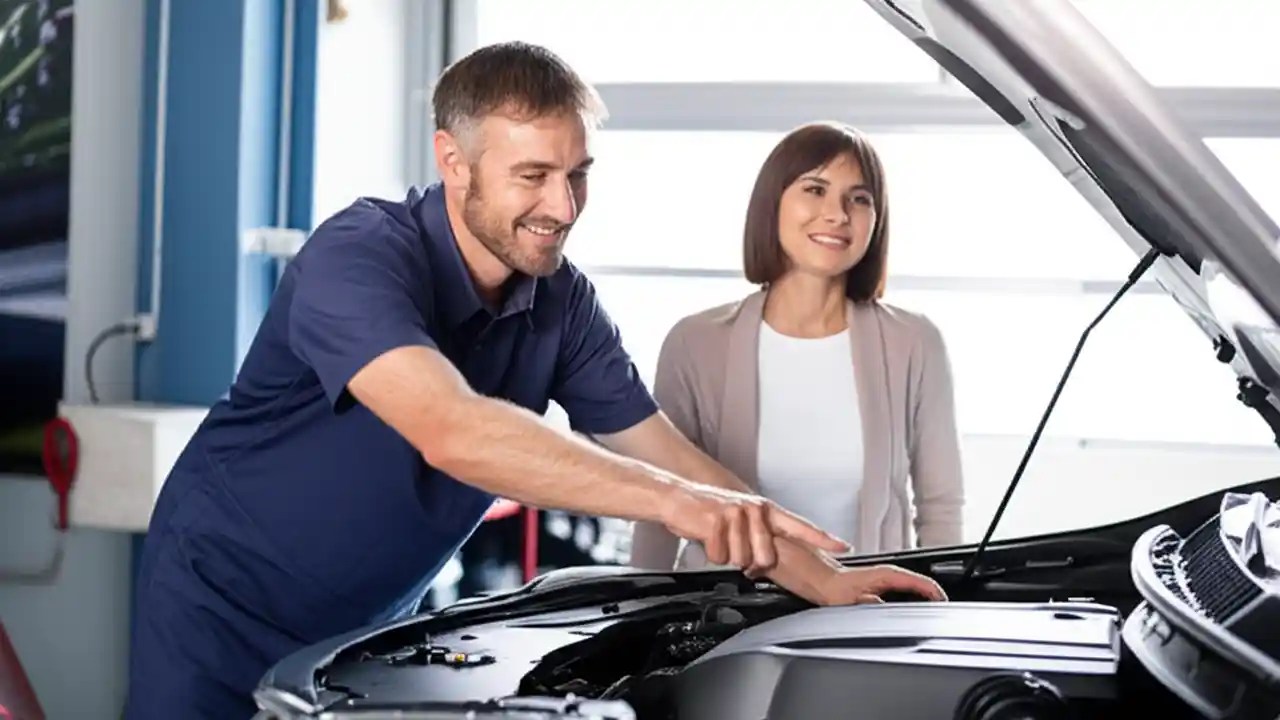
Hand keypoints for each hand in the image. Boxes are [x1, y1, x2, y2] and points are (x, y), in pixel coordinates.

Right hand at [661, 481, 850, 576]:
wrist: (677, 499)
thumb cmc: (708, 514)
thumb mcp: (740, 523)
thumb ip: (760, 540)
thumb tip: (766, 563)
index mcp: (766, 511)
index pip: (800, 526)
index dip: (822, 538)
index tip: (843, 546)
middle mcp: (755, 509)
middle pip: (765, 558)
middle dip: (748, 563)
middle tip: (734, 549)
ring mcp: (738, 512)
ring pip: (741, 559)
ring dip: (727, 557)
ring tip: (718, 539)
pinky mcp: (718, 518)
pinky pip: (720, 556)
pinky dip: (711, 553)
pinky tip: (707, 537)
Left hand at [817, 565, 946, 605]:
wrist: (821, 582)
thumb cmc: (834, 588)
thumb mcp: (853, 601)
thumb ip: (871, 604)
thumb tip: (885, 607)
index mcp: (885, 575)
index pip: (918, 580)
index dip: (934, 591)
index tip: (943, 602)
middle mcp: (887, 576)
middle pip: (920, 584)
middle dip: (933, 596)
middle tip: (943, 610)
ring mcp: (885, 580)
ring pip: (912, 587)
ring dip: (924, 597)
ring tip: (933, 610)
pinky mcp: (881, 586)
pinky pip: (904, 591)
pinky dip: (913, 598)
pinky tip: (913, 610)